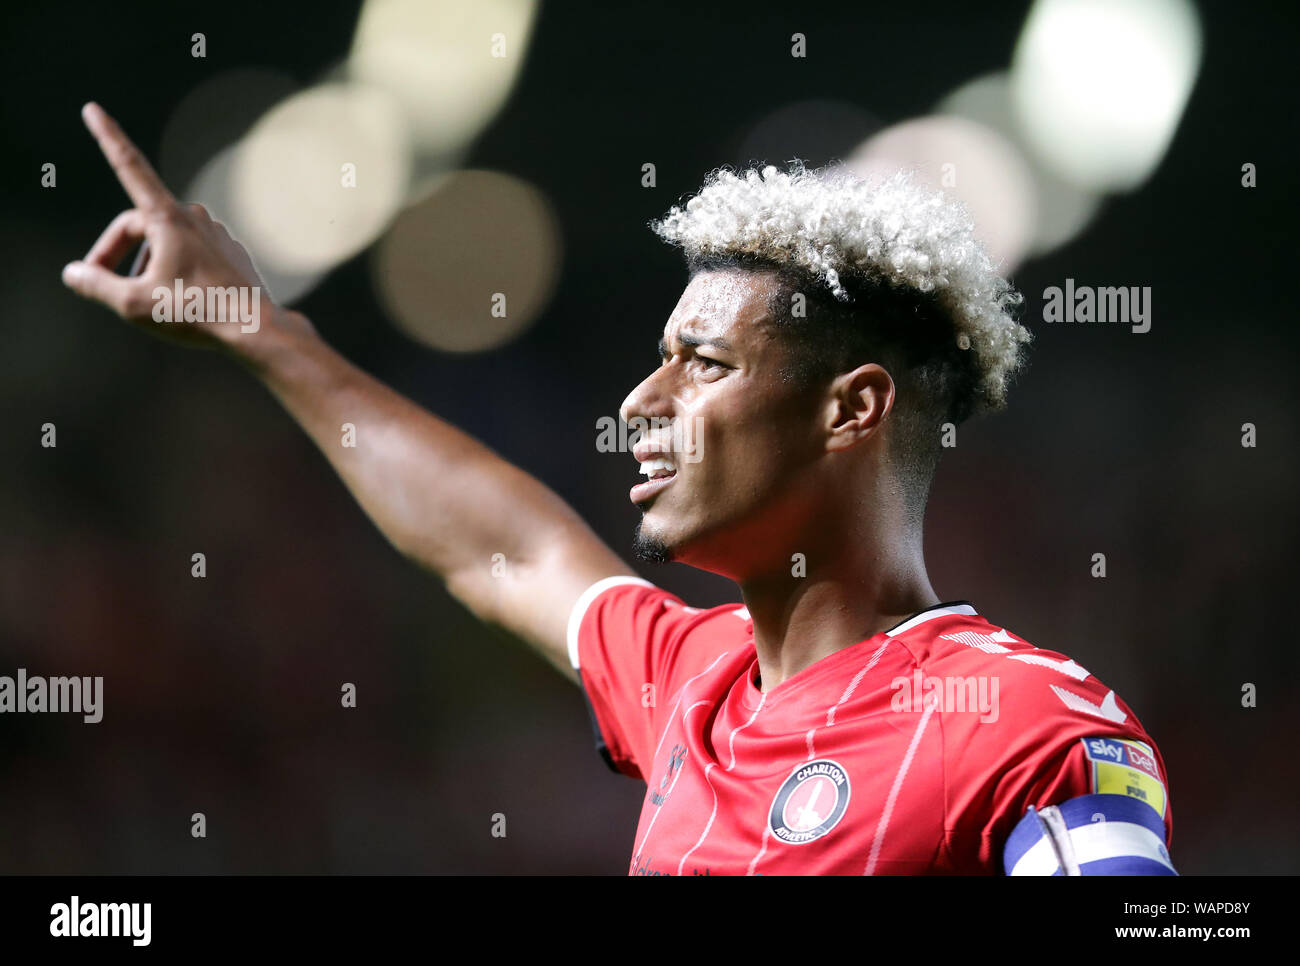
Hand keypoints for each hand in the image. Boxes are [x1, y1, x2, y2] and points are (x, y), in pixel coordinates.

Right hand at [62, 102, 299, 351]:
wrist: (255, 328)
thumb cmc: (197, 314)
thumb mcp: (134, 303)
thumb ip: (97, 284)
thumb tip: (74, 273)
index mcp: (167, 218)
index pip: (129, 167)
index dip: (108, 137)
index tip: (93, 109)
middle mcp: (193, 217)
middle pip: (137, 224)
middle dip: (114, 251)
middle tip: (100, 282)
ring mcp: (215, 233)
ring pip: (165, 242)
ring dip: (147, 264)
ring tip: (149, 299)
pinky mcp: (230, 251)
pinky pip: (191, 254)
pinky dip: (175, 271)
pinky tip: (183, 300)